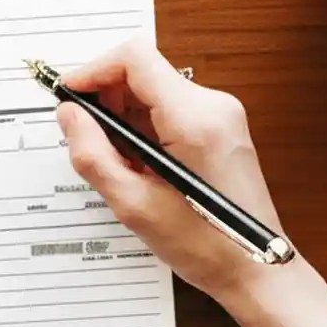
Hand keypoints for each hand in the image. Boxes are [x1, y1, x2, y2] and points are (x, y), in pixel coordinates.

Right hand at [55, 38, 289, 301]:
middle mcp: (213, 106)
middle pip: (143, 72)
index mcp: (194, 119)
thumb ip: (93, 154)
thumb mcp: (134, 205)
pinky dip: (145, 126)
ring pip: (154, 90)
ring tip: (116, 161)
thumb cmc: (207, 245)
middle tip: (87, 138)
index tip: (70, 95)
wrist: (256, 268)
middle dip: (107, 97)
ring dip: (125, 115)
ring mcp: (221, 114)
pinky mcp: (221, 127)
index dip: (94, 70)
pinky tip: (139, 164)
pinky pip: (171, 108)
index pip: (135, 58)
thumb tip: (69, 115)